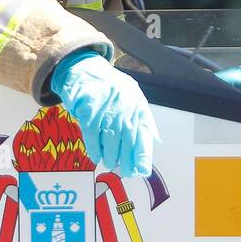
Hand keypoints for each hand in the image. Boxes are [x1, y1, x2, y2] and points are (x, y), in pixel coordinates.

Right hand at [50, 50, 160, 176]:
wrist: (86, 70)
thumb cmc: (111, 89)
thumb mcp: (132, 98)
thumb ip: (142, 119)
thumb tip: (154, 141)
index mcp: (137, 105)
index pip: (144, 133)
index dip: (143, 154)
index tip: (142, 170)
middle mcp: (125, 106)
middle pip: (127, 140)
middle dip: (125, 159)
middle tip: (123, 170)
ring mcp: (107, 108)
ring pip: (110, 140)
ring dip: (110, 155)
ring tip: (109, 162)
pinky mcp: (90, 110)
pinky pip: (93, 135)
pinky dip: (94, 149)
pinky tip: (95, 156)